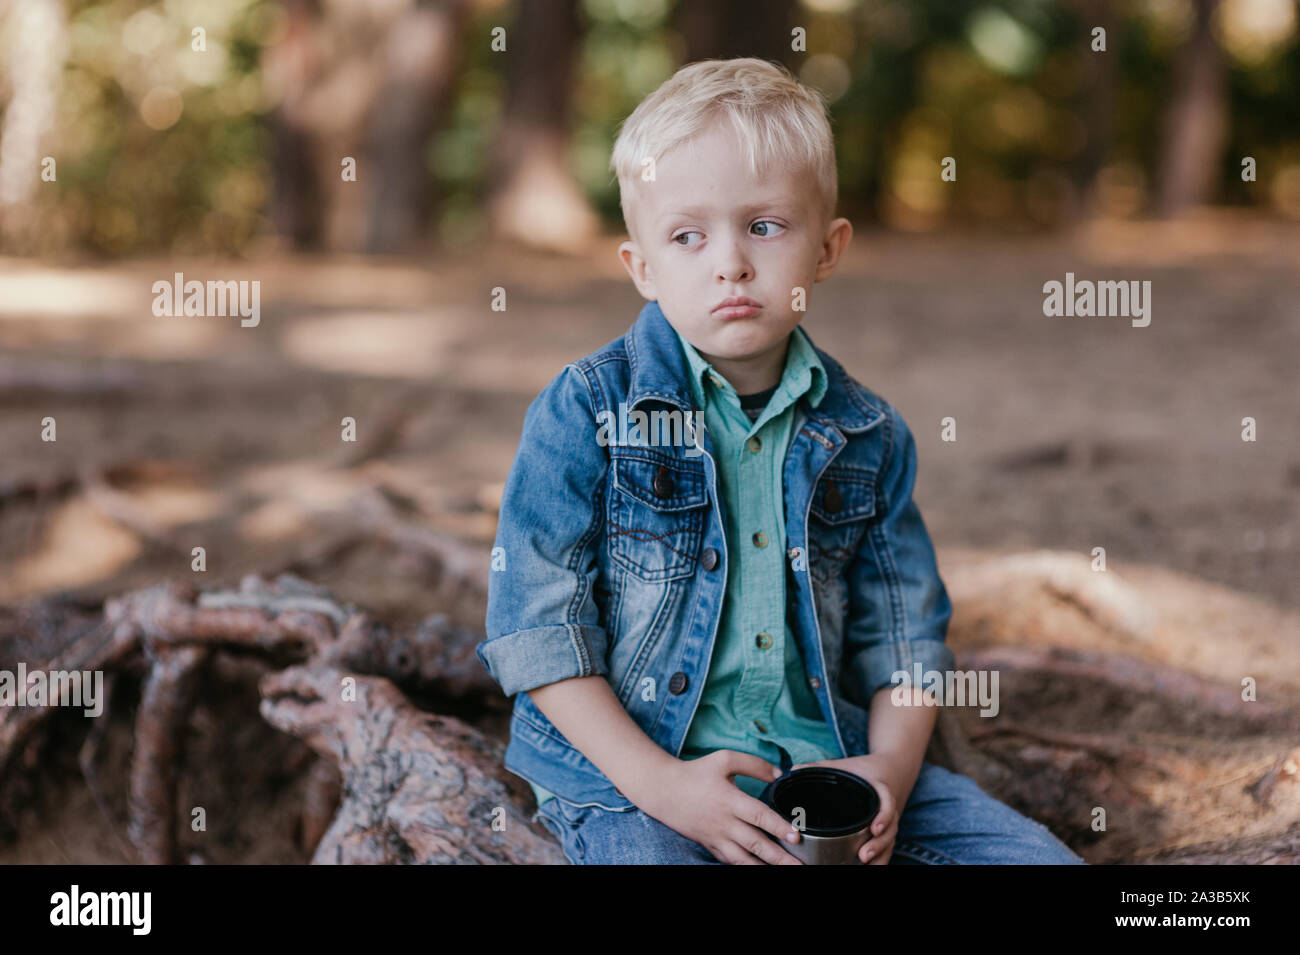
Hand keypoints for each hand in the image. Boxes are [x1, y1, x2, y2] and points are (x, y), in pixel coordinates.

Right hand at [636, 750, 804, 864]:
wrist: (664, 790)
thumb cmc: (696, 772)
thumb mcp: (724, 759)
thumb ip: (753, 765)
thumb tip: (779, 774)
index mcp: (730, 800)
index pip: (759, 816)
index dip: (779, 826)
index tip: (796, 835)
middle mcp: (724, 823)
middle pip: (756, 844)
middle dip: (779, 857)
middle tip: (799, 864)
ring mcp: (716, 838)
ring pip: (744, 860)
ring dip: (765, 868)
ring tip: (784, 871)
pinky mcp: (710, 845)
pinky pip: (731, 861)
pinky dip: (746, 868)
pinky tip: (760, 869)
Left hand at [789, 752, 904, 864]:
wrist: (889, 770)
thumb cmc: (862, 770)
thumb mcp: (843, 766)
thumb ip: (820, 767)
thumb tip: (794, 770)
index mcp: (879, 790)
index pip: (887, 803)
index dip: (883, 816)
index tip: (875, 829)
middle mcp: (887, 808)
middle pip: (889, 829)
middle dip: (878, 844)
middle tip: (863, 855)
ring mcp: (888, 821)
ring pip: (889, 842)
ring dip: (879, 855)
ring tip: (864, 863)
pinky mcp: (886, 831)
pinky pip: (887, 848)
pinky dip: (880, 859)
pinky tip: (868, 866)